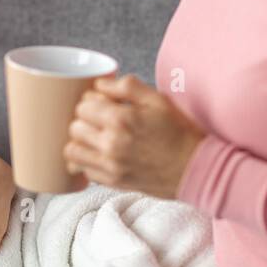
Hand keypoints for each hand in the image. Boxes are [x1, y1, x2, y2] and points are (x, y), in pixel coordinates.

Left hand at [64, 74, 206, 198]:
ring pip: (72, 152)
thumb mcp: (157, 99)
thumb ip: (126, 86)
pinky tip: (102, 155)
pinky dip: (88, 162)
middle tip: (99, 120)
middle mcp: (111, 144)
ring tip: (95, 138)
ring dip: (80, 142)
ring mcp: (110, 166)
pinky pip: (84, 171)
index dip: (91, 102)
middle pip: (74, 128)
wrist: (194, 167)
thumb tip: (99, 84)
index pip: (83, 107)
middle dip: (84, 120)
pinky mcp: (113, 182)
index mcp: (121, 120)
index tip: (102, 104)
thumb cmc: (178, 131)